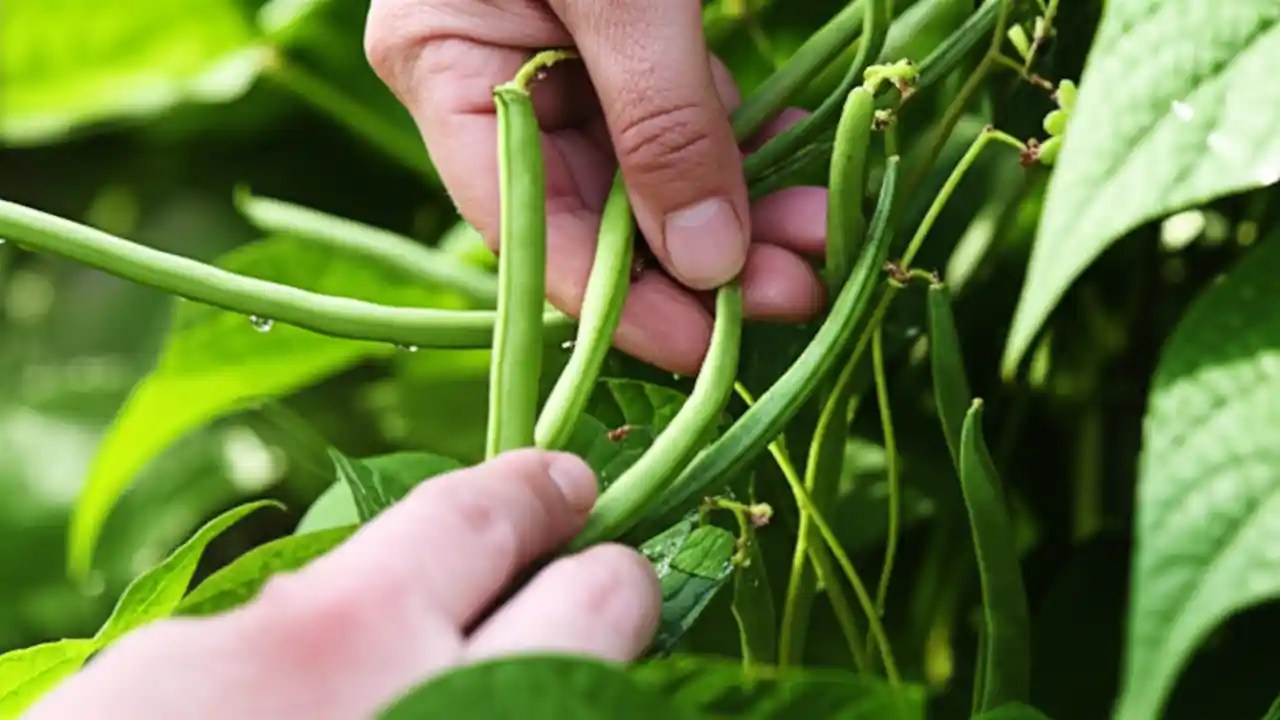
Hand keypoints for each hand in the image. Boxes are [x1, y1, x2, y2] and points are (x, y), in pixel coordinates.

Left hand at [27, 450, 659, 719]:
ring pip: (349, 580)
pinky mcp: (146, 664)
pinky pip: (249, 641)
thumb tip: (557, 690)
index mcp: (471, 714)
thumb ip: (519, 719)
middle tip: (568, 488)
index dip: (616, 587)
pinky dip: (285, 665)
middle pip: (472, 524)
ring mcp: (239, 647)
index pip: (592, 604)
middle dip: (533, 499)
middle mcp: (362, 661)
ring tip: (394, 652)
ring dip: (392, 600)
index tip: (619, 579)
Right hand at [364, 0, 829, 374]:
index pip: (523, 223)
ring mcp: (557, 60)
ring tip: (823, 246)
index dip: (611, 301)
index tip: (705, 349)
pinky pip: (682, 121)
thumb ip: (661, 120)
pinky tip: (802, 184)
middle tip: (797, 293)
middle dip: (697, 263)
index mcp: (439, 62)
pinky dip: (742, 154)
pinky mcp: (624, 42)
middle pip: (592, 212)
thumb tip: (709, 268)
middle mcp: (488, 75)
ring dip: (737, 217)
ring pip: (648, 178)